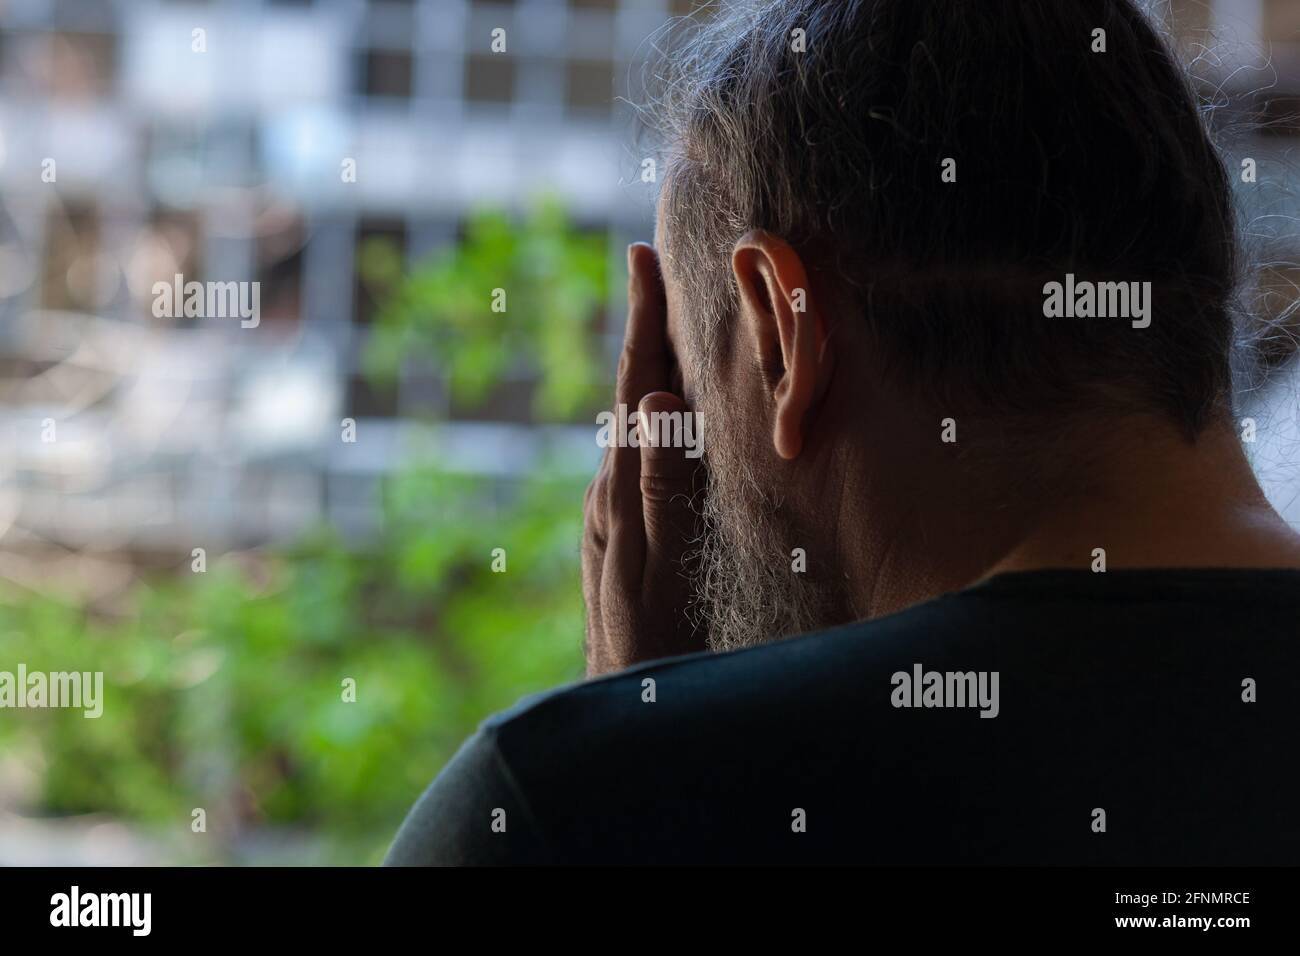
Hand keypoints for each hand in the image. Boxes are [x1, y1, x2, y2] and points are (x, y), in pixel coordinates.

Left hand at [582, 243, 705, 676]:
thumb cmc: (650, 642)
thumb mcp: (656, 566)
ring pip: (635, 422)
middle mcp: (609, 489)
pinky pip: (641, 453)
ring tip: (663, 319)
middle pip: (631, 393)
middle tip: (650, 266)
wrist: (621, 702)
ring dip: (649, 365)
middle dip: (643, 328)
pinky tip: (664, 410)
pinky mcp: (621, 530)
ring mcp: (612, 509)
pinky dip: (654, 414)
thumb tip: (656, 400)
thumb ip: (660, 487)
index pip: (635, 387)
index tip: (643, 259)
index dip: (642, 322)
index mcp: (619, 487)